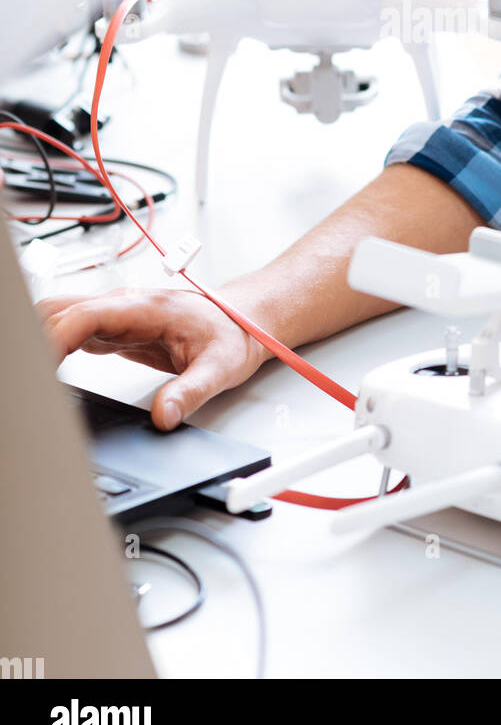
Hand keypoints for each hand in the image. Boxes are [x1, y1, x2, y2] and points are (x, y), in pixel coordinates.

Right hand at [37, 286, 270, 429]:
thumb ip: (190, 393)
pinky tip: (48, 371)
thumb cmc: (233, 334)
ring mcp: (117, 317)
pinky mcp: (115, 331)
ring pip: (62, 317)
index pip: (85, 315)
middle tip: (32, 381)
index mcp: (146, 309)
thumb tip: (163, 417)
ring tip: (37, 378)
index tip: (42, 367)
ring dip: (43, 340)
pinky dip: (53, 348)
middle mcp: (125, 307)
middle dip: (38, 340)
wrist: (244, 321)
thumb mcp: (220, 368)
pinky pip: (73, 332)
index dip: (55, 339)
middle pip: (61, 312)